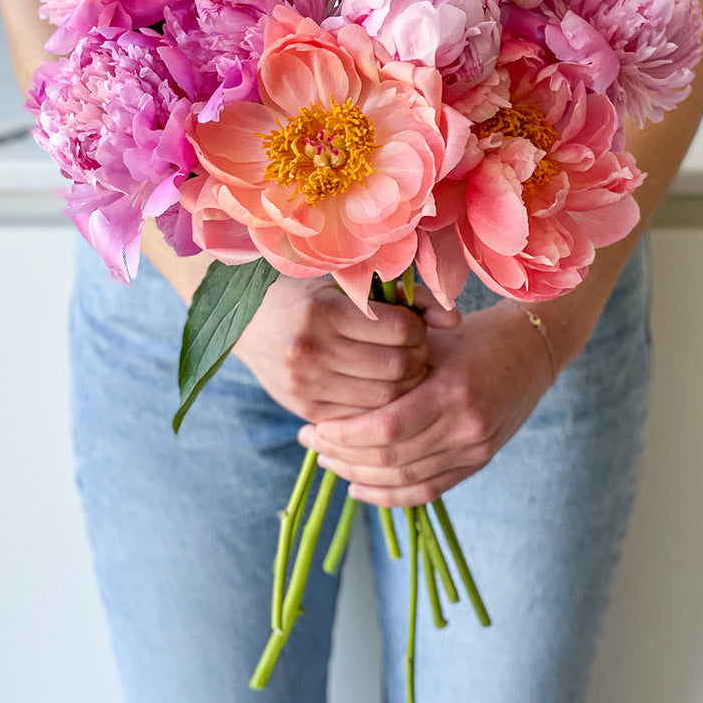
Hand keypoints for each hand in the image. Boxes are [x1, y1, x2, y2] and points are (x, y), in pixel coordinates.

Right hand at [234, 276, 460, 422]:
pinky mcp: (304, 410)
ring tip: (401, 370)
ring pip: (385, 399)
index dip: (420, 329)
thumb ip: (403, 299)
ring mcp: (306, 385)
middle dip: (418, 360)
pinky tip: (378, 388)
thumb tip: (455, 320)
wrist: (247, 323)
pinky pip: (362, 418)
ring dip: (404, 386)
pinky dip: (379, 406)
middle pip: (398, 368)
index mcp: (325, 311)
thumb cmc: (306, 295)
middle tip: (415, 351)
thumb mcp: (348, 284)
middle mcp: (312, 350)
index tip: (416, 326)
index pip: (402, 330)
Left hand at [297, 299, 560, 505]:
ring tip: (327, 461)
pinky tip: (358, 488)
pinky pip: (427, 491)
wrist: (532, 349)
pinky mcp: (479, 463)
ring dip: (358, 475)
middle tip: (310, 442)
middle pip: (391, 459)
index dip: (344, 434)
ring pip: (405, 480)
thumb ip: (389, 363)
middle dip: (342, 455)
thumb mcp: (431, 337)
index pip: (386, 429)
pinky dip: (388, 496)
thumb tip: (334, 385)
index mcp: (452, 390)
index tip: (313, 426)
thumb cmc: (472, 335)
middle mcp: (466, 426)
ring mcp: (475, 449)